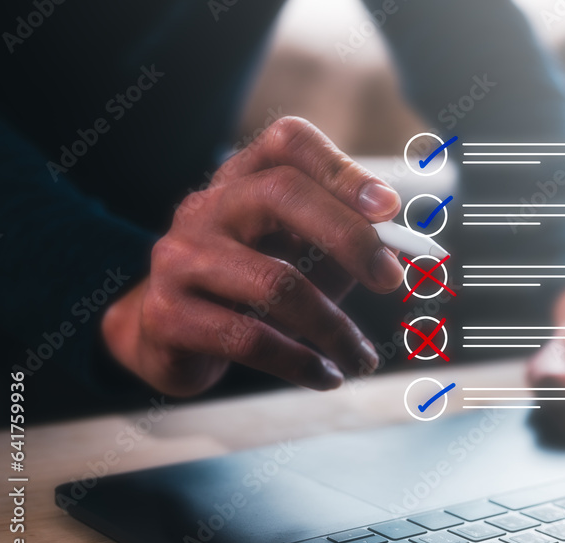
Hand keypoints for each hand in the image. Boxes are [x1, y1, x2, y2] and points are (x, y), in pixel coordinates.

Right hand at [102, 117, 403, 395]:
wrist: (165, 336)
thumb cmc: (251, 289)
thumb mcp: (300, 257)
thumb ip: (345, 244)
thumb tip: (399, 250)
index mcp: (243, 179)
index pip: (289, 142)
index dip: (342, 169)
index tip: (388, 209)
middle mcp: (207, 206)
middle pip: (283, 192)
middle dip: (350, 236)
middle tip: (393, 280)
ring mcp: (181, 257)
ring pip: (275, 281)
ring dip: (334, 328)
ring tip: (362, 358)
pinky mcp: (168, 314)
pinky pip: (249, 338)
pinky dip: (300, 363)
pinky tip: (326, 377)